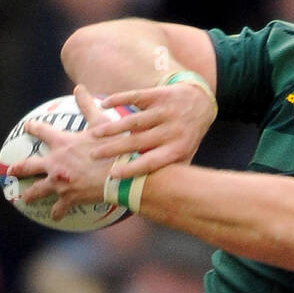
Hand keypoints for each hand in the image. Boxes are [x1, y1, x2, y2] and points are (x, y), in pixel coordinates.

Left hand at [9, 85, 113, 220]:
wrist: (120, 175)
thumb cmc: (112, 147)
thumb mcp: (100, 123)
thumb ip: (87, 106)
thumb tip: (79, 87)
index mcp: (62, 144)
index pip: (42, 132)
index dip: (34, 129)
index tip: (28, 128)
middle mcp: (55, 163)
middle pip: (31, 165)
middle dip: (20, 168)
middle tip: (11, 171)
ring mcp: (60, 182)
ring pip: (40, 189)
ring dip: (32, 194)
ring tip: (25, 199)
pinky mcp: (69, 198)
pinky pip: (60, 207)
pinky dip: (58, 212)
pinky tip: (55, 217)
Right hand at [92, 81, 216, 175]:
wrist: (200, 102)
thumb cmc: (186, 135)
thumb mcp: (184, 155)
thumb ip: (170, 171)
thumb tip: (153, 198)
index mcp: (177, 149)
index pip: (151, 162)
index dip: (131, 169)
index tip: (111, 175)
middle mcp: (172, 131)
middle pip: (137, 142)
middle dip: (114, 149)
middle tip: (93, 155)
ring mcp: (166, 111)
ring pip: (135, 120)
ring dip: (113, 127)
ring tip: (94, 133)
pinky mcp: (159, 94)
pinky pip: (136, 96)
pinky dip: (119, 99)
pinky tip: (104, 104)